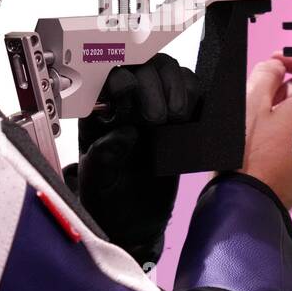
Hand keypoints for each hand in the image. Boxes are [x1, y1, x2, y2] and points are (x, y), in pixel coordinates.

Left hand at [63, 54, 200, 265]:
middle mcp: (124, 103)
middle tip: (157, 120)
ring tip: (176, 118)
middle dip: (152, 86)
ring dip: (176, 86)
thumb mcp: (96, 185)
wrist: (135, 225)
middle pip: (141, 66)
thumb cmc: (108, 202)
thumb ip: (103, 158)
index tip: (130, 106)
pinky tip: (189, 117)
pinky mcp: (178, 116)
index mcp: (97, 113)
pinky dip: (194, 94)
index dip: (122, 82)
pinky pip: (190, 89)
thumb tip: (124, 132)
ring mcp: (153, 105)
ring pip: (167, 70)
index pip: (108, 77)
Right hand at [239, 50, 291, 209]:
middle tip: (260, 103)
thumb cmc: (245, 157)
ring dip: (287, 119)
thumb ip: (266, 74)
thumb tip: (276, 65)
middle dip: (287, 93)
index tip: (285, 65)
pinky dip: (289, 142)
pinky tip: (265, 152)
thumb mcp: (249, 103)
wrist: (246, 202)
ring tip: (258, 133)